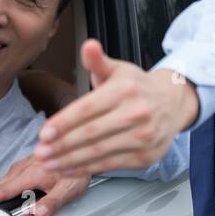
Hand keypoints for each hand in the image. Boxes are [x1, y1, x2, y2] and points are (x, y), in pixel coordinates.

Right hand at [0, 152, 89, 215]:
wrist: (80, 149)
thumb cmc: (76, 170)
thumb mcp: (69, 189)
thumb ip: (53, 203)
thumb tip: (38, 213)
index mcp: (30, 174)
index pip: (3, 190)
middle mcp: (22, 168)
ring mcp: (22, 166)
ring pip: (2, 182)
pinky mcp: (24, 166)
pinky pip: (7, 179)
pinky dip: (1, 189)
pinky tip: (2, 197)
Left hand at [33, 39, 199, 175]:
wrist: (174, 103)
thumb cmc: (138, 87)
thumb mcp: (118, 69)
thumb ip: (98, 61)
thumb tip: (88, 45)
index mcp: (125, 90)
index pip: (88, 108)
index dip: (63, 123)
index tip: (43, 133)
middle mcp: (136, 113)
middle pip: (91, 133)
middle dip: (61, 146)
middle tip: (40, 152)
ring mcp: (143, 137)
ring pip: (99, 152)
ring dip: (70, 161)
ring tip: (48, 163)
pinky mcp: (146, 156)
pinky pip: (110, 165)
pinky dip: (86, 169)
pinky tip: (68, 169)